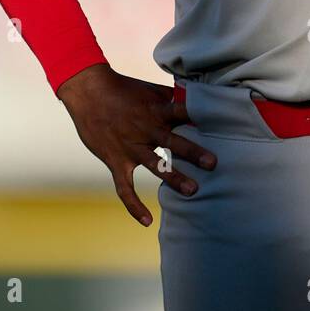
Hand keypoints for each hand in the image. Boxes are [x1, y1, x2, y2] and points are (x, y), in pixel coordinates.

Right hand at [56, 63, 215, 226]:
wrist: (88, 93)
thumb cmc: (124, 89)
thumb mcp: (150, 90)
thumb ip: (172, 98)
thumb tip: (197, 98)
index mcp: (156, 110)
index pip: (182, 111)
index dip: (199, 116)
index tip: (220, 123)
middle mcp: (145, 129)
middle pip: (172, 141)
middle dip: (192, 152)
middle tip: (212, 163)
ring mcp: (130, 147)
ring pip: (154, 165)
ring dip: (173, 178)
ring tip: (193, 191)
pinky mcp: (115, 161)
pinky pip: (125, 188)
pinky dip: (134, 205)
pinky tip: (147, 221)